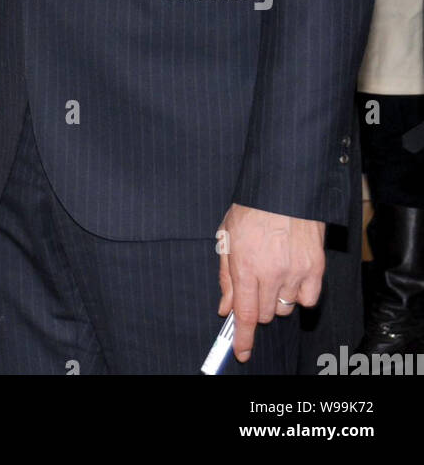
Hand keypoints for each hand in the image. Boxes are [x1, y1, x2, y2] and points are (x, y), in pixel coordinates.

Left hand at [217, 203, 324, 361]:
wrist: (283, 187)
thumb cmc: (252, 210)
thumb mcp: (227, 238)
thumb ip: (226, 277)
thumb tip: (225, 308)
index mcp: (245, 265)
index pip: (244, 314)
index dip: (242, 339)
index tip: (242, 353)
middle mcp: (271, 273)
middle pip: (264, 314)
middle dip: (255, 306)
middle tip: (254, 285)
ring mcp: (296, 272)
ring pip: (284, 308)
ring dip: (275, 299)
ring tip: (273, 273)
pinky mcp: (316, 268)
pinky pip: (307, 300)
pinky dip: (299, 294)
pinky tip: (292, 276)